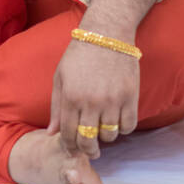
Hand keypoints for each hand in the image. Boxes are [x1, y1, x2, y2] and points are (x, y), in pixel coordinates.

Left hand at [50, 37, 140, 157]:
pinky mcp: (131, 96)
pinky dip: (123, 128)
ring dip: (105, 137)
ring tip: (102, 129)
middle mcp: (91, 102)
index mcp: (71, 97)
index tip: (72, 148)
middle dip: (87, 149)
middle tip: (90, 149)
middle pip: (88, 140)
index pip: (69, 135)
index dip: (70, 146)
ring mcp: (113, 100)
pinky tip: (117, 122)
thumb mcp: (60, 78)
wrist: (107, 34)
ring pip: (110, 135)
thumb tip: (52, 133)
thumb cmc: (79, 55)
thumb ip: (56, 107)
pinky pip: (129, 126)